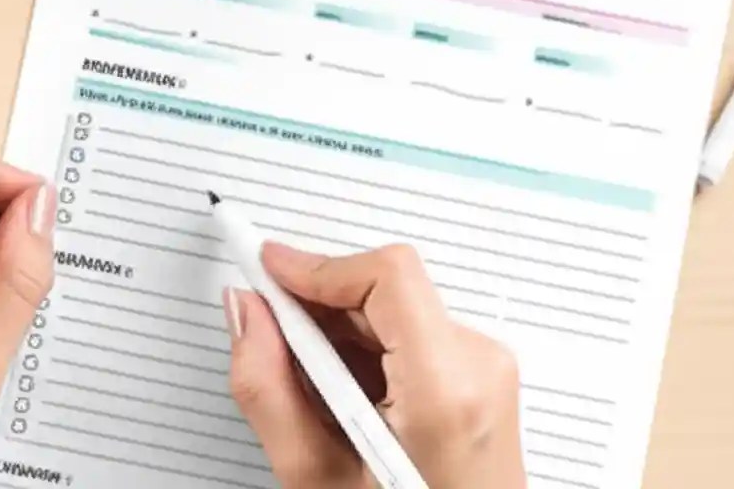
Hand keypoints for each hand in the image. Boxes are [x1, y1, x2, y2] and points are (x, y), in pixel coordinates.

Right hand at [223, 242, 525, 488]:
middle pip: (384, 291)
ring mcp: (487, 370)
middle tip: (269, 336)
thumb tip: (246, 314)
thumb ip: (267, 388)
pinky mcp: (482, 377)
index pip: (386, 275)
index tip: (268, 270)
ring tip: (312, 394)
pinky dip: (366, 354)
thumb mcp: (317, 478)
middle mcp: (479, 366)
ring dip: (339, 336)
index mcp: (445, 389)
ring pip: (393, 310)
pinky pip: (412, 335)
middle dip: (317, 308)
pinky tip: (345, 401)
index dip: (317, 265)